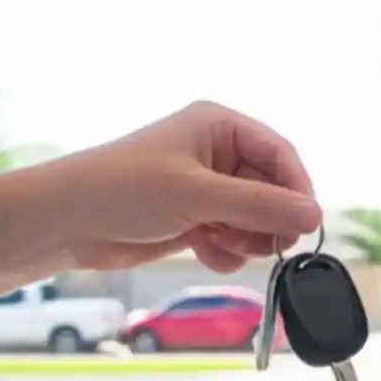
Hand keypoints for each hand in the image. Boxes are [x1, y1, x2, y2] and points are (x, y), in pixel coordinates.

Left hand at [35, 100, 320, 272]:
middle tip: (259, 243)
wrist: (65, 224)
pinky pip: (234, 241)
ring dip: (247, 240)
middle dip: (266, 221)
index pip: (280, 155)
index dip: (297, 190)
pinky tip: (205, 252)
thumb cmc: (121, 189)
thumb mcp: (196, 194)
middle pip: (272, 192)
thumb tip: (315, 215)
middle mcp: (217, 155)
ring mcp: (206, 191)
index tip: (306, 225)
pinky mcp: (194, 221)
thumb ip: (259, 206)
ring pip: (255, 221)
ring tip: (219, 242)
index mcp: (219, 127)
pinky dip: (227, 252)